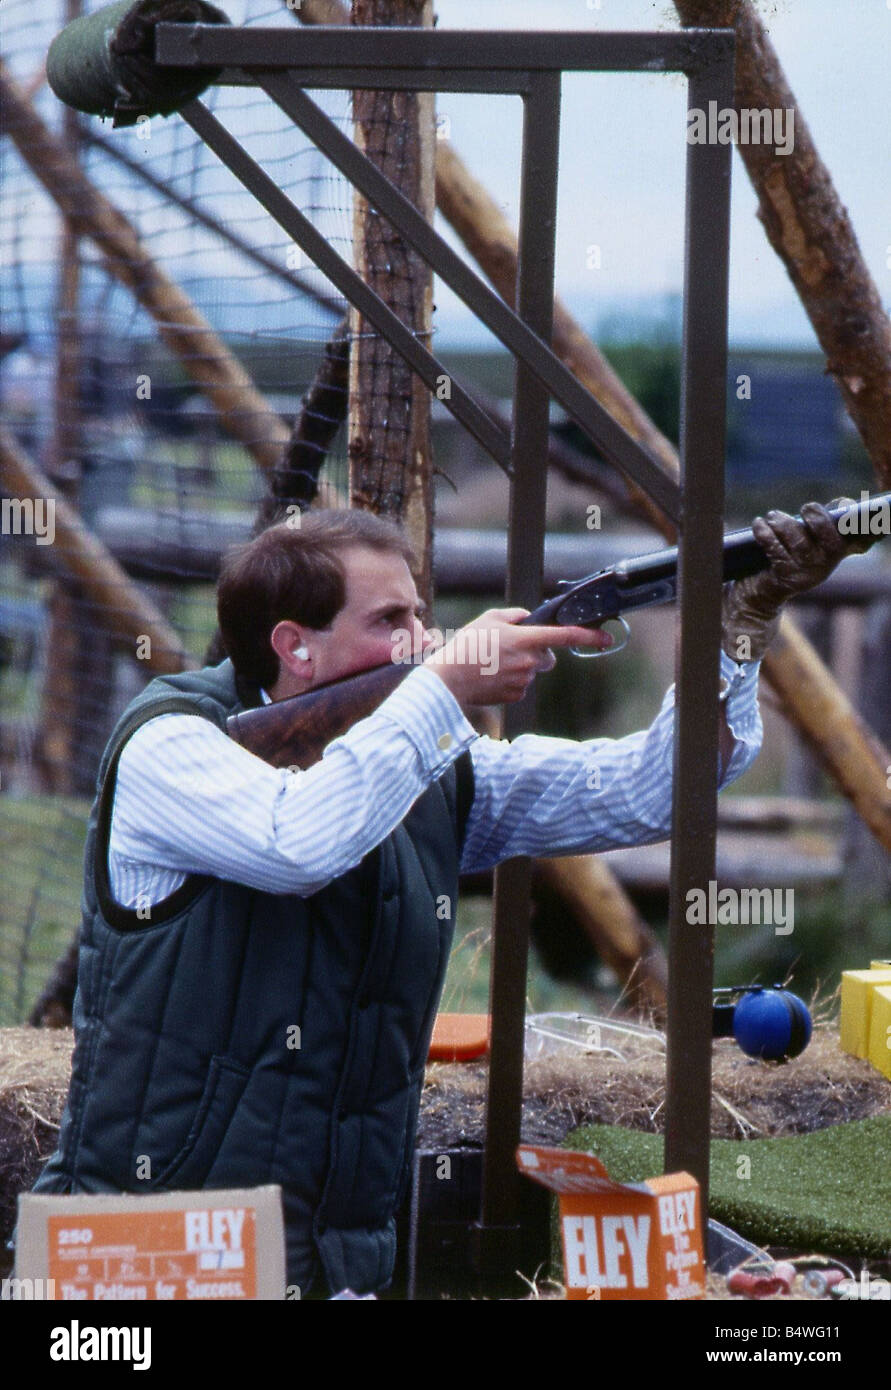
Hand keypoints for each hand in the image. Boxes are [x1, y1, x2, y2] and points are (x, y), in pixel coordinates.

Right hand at [423, 607, 611, 707]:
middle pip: (547, 656)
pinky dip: (511, 680)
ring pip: (533, 670)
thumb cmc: (468, 646)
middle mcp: (529, 661)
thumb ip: (515, 615)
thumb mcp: (489, 619)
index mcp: (526, 639)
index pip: (565, 636)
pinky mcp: (517, 695)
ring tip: (493, 662)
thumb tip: (529, 618)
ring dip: (520, 666)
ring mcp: (524, 680)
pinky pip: (522, 685)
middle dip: (537, 652)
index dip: (589, 636)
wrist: (450, 679)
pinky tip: (492, 676)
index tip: (607, 637)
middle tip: (510, 649)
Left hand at [722, 498, 876, 661]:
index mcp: (838, 552)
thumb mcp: (809, 539)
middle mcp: (826, 565)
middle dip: (819, 519)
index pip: (861, 541)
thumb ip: (823, 521)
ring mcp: (807, 574)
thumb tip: (842, 504)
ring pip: (801, 544)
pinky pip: (776, 551)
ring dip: (784, 524)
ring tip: (773, 516)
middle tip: (805, 508)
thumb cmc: (788, 555)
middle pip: (832, 541)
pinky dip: (765, 534)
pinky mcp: (786, 579)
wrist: (761, 591)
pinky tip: (758, 524)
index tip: (850, 512)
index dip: (863, 528)